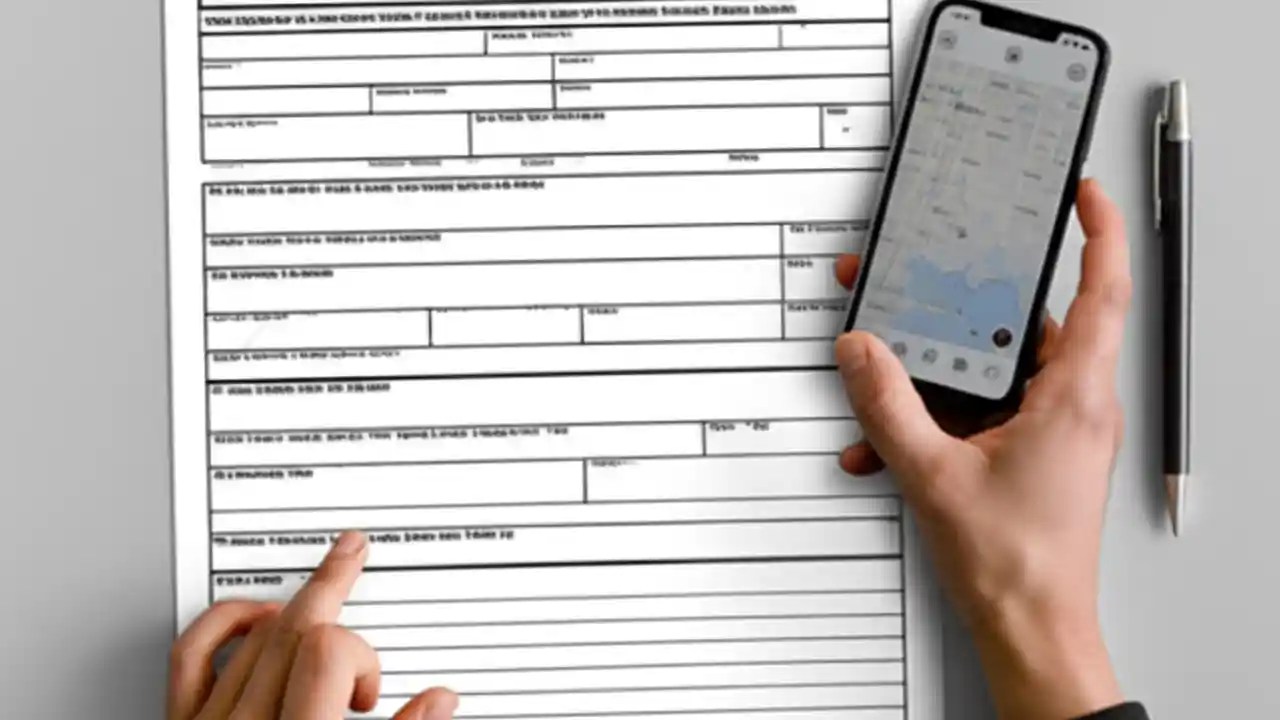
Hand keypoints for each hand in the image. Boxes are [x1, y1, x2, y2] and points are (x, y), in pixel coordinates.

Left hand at [168, 532, 457, 719]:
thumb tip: (438, 699)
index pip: (331, 648)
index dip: (362, 655)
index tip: (369, 684)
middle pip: (295, 627)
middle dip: (332, 586)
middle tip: (352, 552)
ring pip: (253, 635)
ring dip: (291, 610)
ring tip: (316, 602)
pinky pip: (192, 655)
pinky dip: (224, 623)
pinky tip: (253, 616)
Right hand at [833, 179, 1130, 718]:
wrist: (1030, 628)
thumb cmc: (1016, 566)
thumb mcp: (933, 476)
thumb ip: (888, 407)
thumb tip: (862, 353)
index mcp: (1073, 399)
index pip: (1103, 292)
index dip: (1098, 233)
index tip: (1083, 194)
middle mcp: (1072, 406)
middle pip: (1023, 326)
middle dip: (963, 305)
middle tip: (923, 279)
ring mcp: (1052, 431)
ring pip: (993, 374)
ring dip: (935, 376)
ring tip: (887, 373)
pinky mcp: (1029, 453)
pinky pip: (980, 413)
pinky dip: (934, 418)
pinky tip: (887, 441)